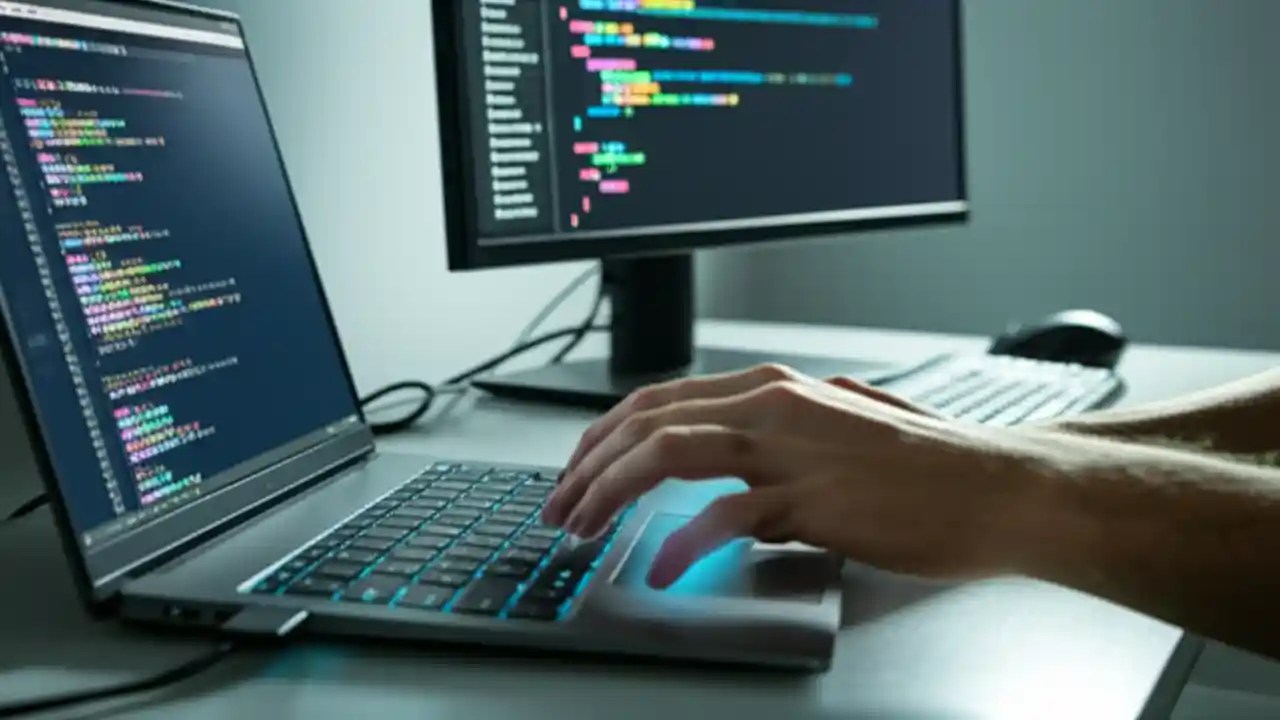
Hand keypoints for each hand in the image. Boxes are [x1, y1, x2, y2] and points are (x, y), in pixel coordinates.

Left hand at [543, 364, 1054, 587]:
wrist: (998, 485)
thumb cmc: (928, 468)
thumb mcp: (837, 439)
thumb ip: (777, 456)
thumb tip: (733, 495)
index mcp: (772, 388)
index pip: (660, 400)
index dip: (606, 436)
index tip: (579, 471)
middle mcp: (772, 404)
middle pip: (648, 420)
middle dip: (589, 465)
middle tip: (560, 508)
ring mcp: (790, 447)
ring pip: (667, 452)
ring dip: (610, 492)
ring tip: (584, 530)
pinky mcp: (812, 497)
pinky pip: (724, 515)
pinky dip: (679, 542)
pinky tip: (660, 567)